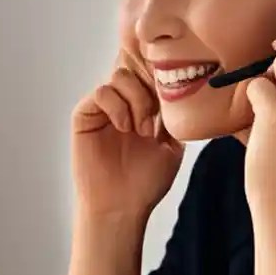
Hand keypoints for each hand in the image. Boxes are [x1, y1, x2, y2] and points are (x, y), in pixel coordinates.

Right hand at [72, 50, 183, 217]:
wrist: (122, 206)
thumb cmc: (146, 181)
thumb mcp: (173, 144)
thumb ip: (176, 116)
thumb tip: (191, 89)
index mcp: (143, 106)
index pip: (150, 74)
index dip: (162, 74)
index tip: (173, 87)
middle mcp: (122, 102)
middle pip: (136, 68)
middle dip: (150, 91)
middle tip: (153, 124)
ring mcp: (103, 107)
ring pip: (120, 76)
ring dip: (136, 100)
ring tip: (141, 130)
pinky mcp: (84, 115)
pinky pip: (102, 92)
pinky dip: (117, 106)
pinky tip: (125, 128)